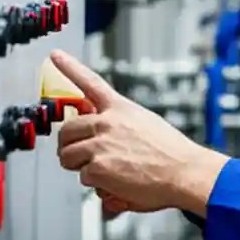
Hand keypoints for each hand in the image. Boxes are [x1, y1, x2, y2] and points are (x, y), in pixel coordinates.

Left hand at [52, 50, 228, 216]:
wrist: (185, 173)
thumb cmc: (171, 154)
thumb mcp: (146, 124)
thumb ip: (120, 125)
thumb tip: (101, 135)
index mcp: (120, 108)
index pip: (90, 82)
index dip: (69, 67)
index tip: (55, 55)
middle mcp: (107, 122)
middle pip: (66, 130)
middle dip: (69, 145)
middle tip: (78, 155)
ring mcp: (100, 145)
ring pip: (68, 156)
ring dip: (79, 166)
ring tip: (101, 171)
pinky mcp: (97, 168)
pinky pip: (83, 177)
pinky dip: (97, 184)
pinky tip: (116, 183)